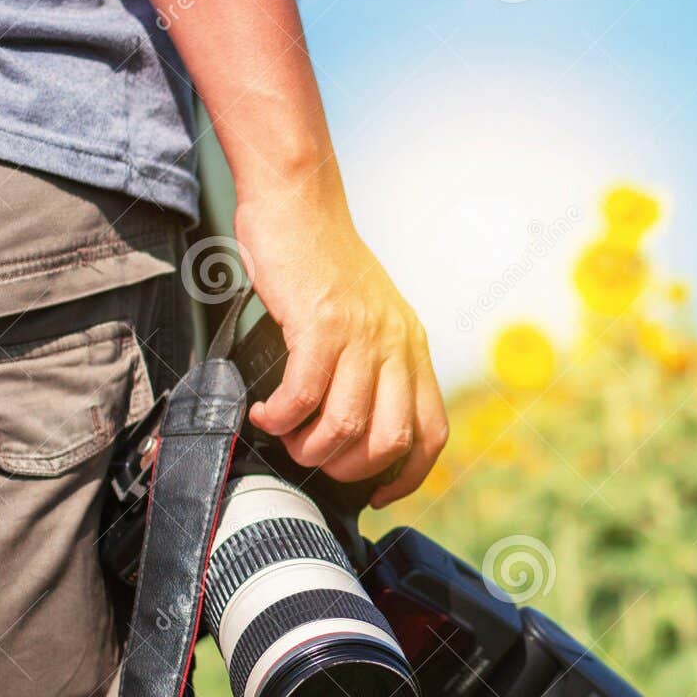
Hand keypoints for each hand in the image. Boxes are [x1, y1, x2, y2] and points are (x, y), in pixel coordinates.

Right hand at [233, 182, 447, 508]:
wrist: (299, 203)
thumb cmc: (321, 262)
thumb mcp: (366, 316)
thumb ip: (369, 364)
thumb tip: (350, 425)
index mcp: (412, 348)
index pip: (431, 432)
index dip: (409, 475)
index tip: (378, 493)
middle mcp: (396, 344)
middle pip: (391, 440)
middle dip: (350, 469)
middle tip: (316, 459)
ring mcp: (362, 334)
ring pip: (347, 425)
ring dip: (309, 446)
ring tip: (286, 435)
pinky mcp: (322, 323)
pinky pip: (304, 395)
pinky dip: (280, 417)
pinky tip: (265, 412)